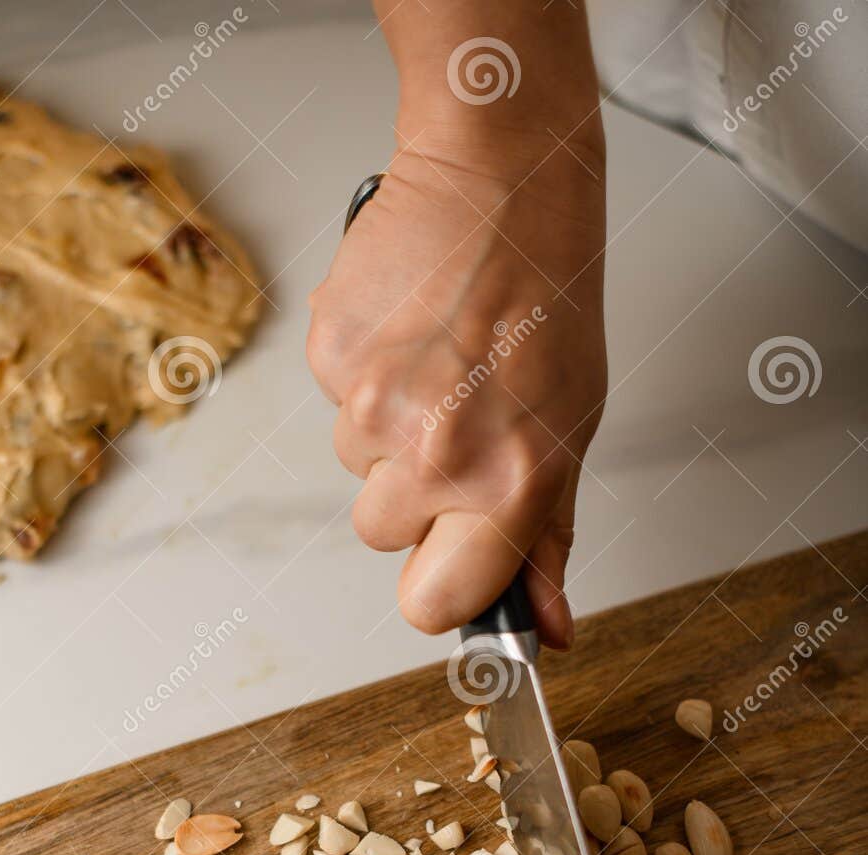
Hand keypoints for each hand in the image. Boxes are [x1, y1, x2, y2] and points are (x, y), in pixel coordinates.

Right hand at [307, 128, 606, 643]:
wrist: (501, 177)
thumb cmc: (549, 299)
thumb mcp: (572, 429)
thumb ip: (549, 539)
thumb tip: (547, 630)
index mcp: (509, 483)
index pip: (434, 605)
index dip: (435, 588)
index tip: (445, 562)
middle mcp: (437, 455)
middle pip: (381, 537)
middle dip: (408, 496)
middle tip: (454, 422)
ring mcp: (375, 407)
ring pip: (356, 469)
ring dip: (387, 431)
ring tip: (435, 363)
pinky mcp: (331, 357)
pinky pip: (333, 404)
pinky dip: (362, 376)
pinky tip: (405, 332)